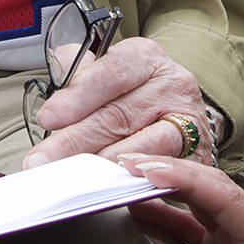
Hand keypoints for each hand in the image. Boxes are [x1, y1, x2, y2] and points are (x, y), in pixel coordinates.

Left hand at [22, 37, 211, 168]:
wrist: (179, 113)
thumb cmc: (134, 94)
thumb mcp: (108, 73)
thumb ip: (80, 71)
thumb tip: (58, 71)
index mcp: (145, 57)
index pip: (111, 72)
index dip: (78, 96)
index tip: (49, 118)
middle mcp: (172, 83)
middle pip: (120, 113)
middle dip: (77, 140)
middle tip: (44, 160)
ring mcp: (188, 119)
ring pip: (144, 144)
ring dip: (104, 163)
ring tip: (73, 177)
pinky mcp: (198, 153)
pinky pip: (165, 169)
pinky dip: (136, 178)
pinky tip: (113, 186)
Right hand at [123, 155, 243, 243]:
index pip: (226, 198)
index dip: (186, 180)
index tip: (150, 171)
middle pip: (211, 192)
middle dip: (172, 176)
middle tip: (132, 167)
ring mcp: (235, 243)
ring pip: (197, 206)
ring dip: (163, 195)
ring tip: (128, 186)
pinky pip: (188, 229)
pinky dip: (163, 219)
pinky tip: (139, 212)